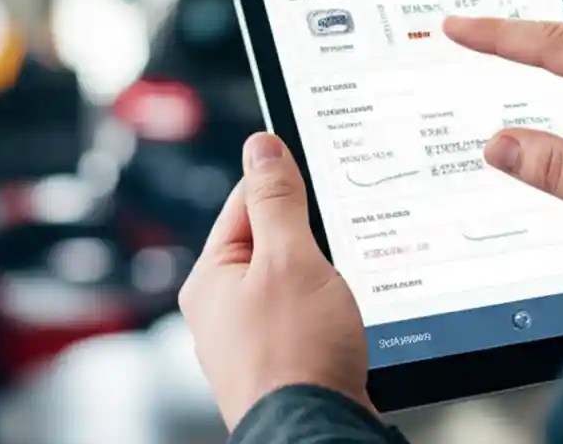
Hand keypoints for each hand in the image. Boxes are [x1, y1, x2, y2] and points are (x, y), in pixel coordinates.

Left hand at [178, 133, 373, 429]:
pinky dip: (332, 313)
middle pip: (274, 244)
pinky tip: (349, 320)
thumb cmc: (296, 356)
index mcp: (212, 277)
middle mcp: (224, 310)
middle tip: (341, 243)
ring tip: (345, 289)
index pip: (247, 203)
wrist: (316, 433)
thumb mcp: (290, 258)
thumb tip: (262, 146)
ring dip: (326, 279)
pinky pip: (309, 319)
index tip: (320, 175)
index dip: (288, 187)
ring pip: (296, 283)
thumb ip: (277, 200)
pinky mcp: (284, 364)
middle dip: (313, 239)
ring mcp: (253, 341)